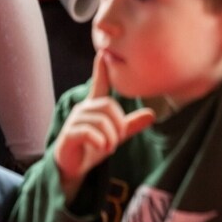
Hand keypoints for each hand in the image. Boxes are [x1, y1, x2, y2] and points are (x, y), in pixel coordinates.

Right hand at [54, 55, 155, 200]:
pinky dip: (100, 141)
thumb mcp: (116, 136)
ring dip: (111, 136)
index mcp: (95, 107)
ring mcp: (75, 121)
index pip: (99, 85)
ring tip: (108, 147)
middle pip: (110, 106)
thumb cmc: (93, 148)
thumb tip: (152, 114)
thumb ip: (132, 125)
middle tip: (116, 140)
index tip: (102, 53)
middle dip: (118, 125)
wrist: (73, 168)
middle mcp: (84, 110)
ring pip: (102, 120)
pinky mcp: (69, 134)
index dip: (100, 70)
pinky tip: (102, 148)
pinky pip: (90, 132)